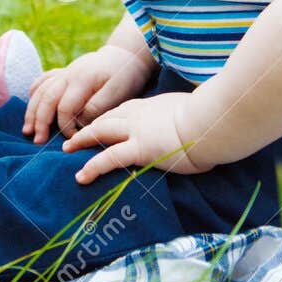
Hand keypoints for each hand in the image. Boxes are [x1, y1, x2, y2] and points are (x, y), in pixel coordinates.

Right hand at [22, 45, 154, 142]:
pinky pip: (44, 79)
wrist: (126, 54)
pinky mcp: (65, 71)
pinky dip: (34, 91)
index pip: (65, 107)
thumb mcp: (117, 92)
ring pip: (41, 89)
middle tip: (37, 140)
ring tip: (27, 129)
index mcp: (82, 80)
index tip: (71, 139)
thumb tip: (78, 121)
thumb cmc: (124, 76)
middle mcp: (69, 74)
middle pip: (46, 98)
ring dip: (32, 110)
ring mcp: (65, 71)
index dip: (65, 126)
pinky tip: (30, 103)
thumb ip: (97, 107)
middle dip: (40, 121)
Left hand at [62, 92, 209, 183]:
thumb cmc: (212, 118)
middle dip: (88, 125)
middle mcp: (141, 115)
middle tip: (74, 134)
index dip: (110, 116)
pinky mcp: (139, 149)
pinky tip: (80, 176)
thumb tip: (197, 124)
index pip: (125, 109)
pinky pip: (108, 158)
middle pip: (107, 117)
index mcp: (154, 105)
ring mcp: (137, 131)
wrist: (213, 121)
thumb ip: (187, 117)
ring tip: (67, 150)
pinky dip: (91, 167)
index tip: (102, 122)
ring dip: (81, 141)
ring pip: (100, 132)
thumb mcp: (196, 111)